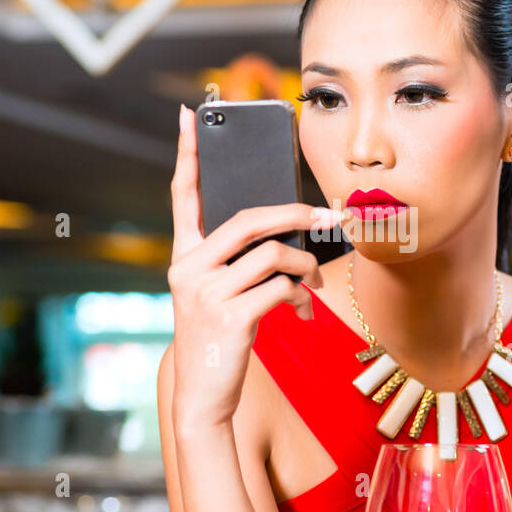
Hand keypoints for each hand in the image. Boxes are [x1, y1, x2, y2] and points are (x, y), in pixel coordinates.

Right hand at [168, 104, 344, 431]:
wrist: (204, 397)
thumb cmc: (219, 340)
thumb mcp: (218, 294)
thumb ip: (238, 262)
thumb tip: (290, 235)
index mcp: (182, 255)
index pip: (182, 195)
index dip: (188, 154)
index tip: (191, 115)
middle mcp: (187, 268)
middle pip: (248, 219)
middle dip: (296, 216)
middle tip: (330, 218)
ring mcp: (205, 292)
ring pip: (273, 254)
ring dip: (305, 267)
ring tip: (313, 282)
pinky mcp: (230, 316)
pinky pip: (281, 287)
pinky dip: (300, 296)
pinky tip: (300, 310)